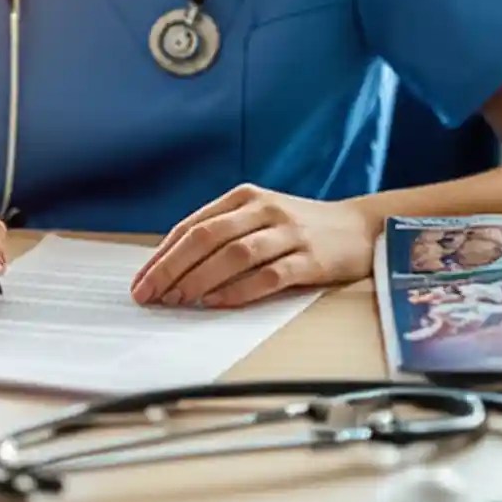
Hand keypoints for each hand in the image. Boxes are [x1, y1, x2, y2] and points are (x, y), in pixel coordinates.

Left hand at [130, 185, 375, 308]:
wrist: (361, 228)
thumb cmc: (296, 229)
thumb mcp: (256, 219)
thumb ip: (219, 235)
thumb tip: (170, 270)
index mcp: (243, 198)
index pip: (192, 226)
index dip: (162, 256)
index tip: (141, 282)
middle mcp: (263, 210)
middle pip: (207, 238)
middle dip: (172, 269)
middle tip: (150, 295)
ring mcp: (289, 233)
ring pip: (234, 255)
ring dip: (200, 280)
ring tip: (178, 300)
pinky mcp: (311, 258)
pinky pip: (269, 275)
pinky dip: (239, 290)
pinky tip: (216, 303)